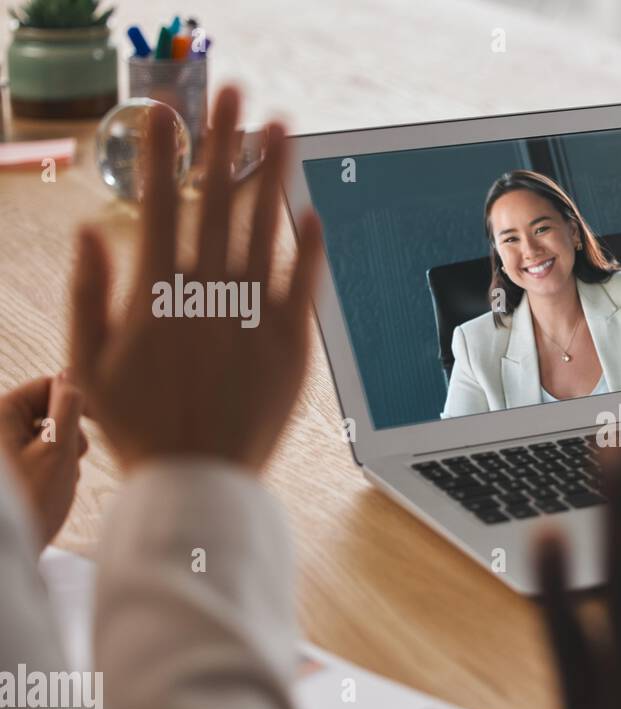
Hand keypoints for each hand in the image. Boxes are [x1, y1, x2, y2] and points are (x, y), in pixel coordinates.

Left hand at [0, 372, 88, 546]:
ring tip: (59, 480)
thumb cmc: (31, 502)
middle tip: (72, 460)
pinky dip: (52, 469)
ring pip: (45, 435)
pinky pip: (36, 456)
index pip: (49, 386)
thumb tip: (71, 375)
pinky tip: (51, 490)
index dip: (76, 402)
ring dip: (64, 454)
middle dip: (70, 433)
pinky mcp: (6, 473)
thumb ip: (68, 407)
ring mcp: (1, 452)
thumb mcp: (59, 449)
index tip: (94, 426)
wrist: (6, 555)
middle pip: (46, 410)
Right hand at [69, 86, 323, 472]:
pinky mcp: (293, 347)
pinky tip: (312, 210)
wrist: (199, 483)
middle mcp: (209, 297)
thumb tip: (89, 231)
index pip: (160, 206)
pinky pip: (306, 287)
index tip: (168, 110)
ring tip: (284, 128)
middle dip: (227, 142)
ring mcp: (255, 319)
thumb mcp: (88, 363)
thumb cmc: (138, 427)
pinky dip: (309, 249)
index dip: (165, 154)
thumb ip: (85, 295)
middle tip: (236, 91)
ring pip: (268, 232)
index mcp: (157, 296)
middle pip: (220, 203)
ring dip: (274, 176)